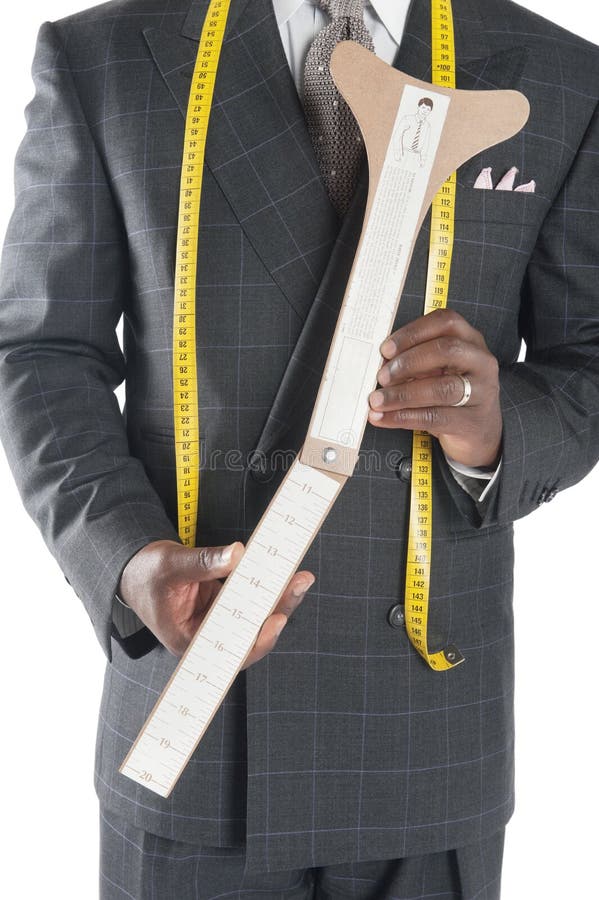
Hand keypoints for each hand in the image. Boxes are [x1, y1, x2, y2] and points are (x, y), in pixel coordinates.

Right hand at [118, 539, 314, 664]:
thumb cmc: (146, 574)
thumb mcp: (171, 564)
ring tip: (301, 579)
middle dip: (279, 610)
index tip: (277, 619)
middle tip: (299, 584)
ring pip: (256, 618)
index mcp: (188, 639)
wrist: (136, 569)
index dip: (257, 640)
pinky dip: (268, 588)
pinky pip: (252, 602)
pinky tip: (285, 574)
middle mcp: (207, 637)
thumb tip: (238, 554)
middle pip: (251, 634)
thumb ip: (204, 561)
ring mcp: (218, 622)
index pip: (229, 651)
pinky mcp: (226, 607)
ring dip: (280, 598)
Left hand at [367, 309, 501, 467]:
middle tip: (382, 376)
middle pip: (446, 350)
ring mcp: (481, 392)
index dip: (413, 332)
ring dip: (402, 394)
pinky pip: (435, 417)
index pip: (446, 322)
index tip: (386, 349)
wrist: (479, 430)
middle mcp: (480, 362)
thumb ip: (416, 361)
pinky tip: (384, 417)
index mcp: (470, 340)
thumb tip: (381, 364)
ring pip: (441, 388)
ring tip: (378, 400)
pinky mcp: (471, 421)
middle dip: (408, 362)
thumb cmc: (452, 392)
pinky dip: (404, 417)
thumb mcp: (440, 368)